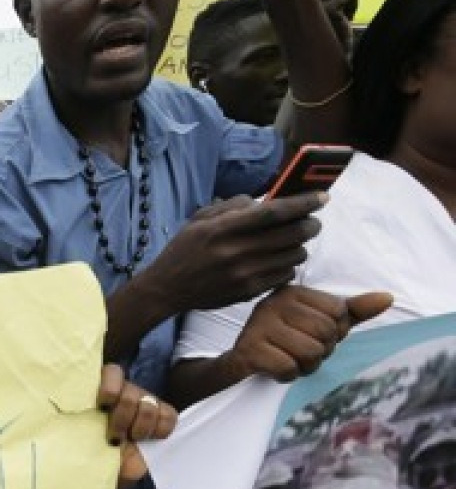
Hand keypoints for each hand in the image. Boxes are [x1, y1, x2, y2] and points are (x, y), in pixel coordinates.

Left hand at [97, 365, 176, 488]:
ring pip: (149, 406)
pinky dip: (160, 430)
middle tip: (115, 437)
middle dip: (122, 420)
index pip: (112, 373)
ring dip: (140, 428)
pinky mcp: (162, 413)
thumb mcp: (85, 441)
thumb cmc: (93, 451)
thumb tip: (86, 422)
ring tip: (131, 439)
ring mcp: (143, 400)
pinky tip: (148, 438)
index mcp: (100, 389)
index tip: (103, 408)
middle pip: (129, 396)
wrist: (112, 466)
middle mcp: (123, 391)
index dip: (109, 389)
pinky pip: (168, 416)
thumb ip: (86, 428)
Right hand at [139, 193, 324, 314]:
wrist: (168, 288)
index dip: (302, 203)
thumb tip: (266, 200)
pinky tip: (277, 260)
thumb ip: (233, 206)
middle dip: (310, 224)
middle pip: (292, 234)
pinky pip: (286, 274)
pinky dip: (288, 264)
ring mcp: (245, 274)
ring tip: (290, 241)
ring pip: (294, 255)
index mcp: (222, 229)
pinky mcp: (250, 292)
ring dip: (299, 245)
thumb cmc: (184, 249)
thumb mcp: (200, 219)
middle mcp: (235, 252)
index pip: (273, 212)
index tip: (321, 197)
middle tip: (312, 220)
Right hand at [223, 286, 391, 381]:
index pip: (339, 313)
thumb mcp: (318, 323)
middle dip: (320, 352)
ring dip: (304, 367)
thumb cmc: (284, 341)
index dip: (333, 333)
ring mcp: (258, 325)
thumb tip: (388, 298)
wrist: (239, 364)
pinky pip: (288, 368)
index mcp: (293, 292)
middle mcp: (274, 303)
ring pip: (309, 353)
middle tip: (299, 352)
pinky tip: (274, 369)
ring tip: (289, 360)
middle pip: (326, 334)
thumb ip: (352, 311)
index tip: (310, 335)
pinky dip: (287, 376)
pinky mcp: (249, 349)